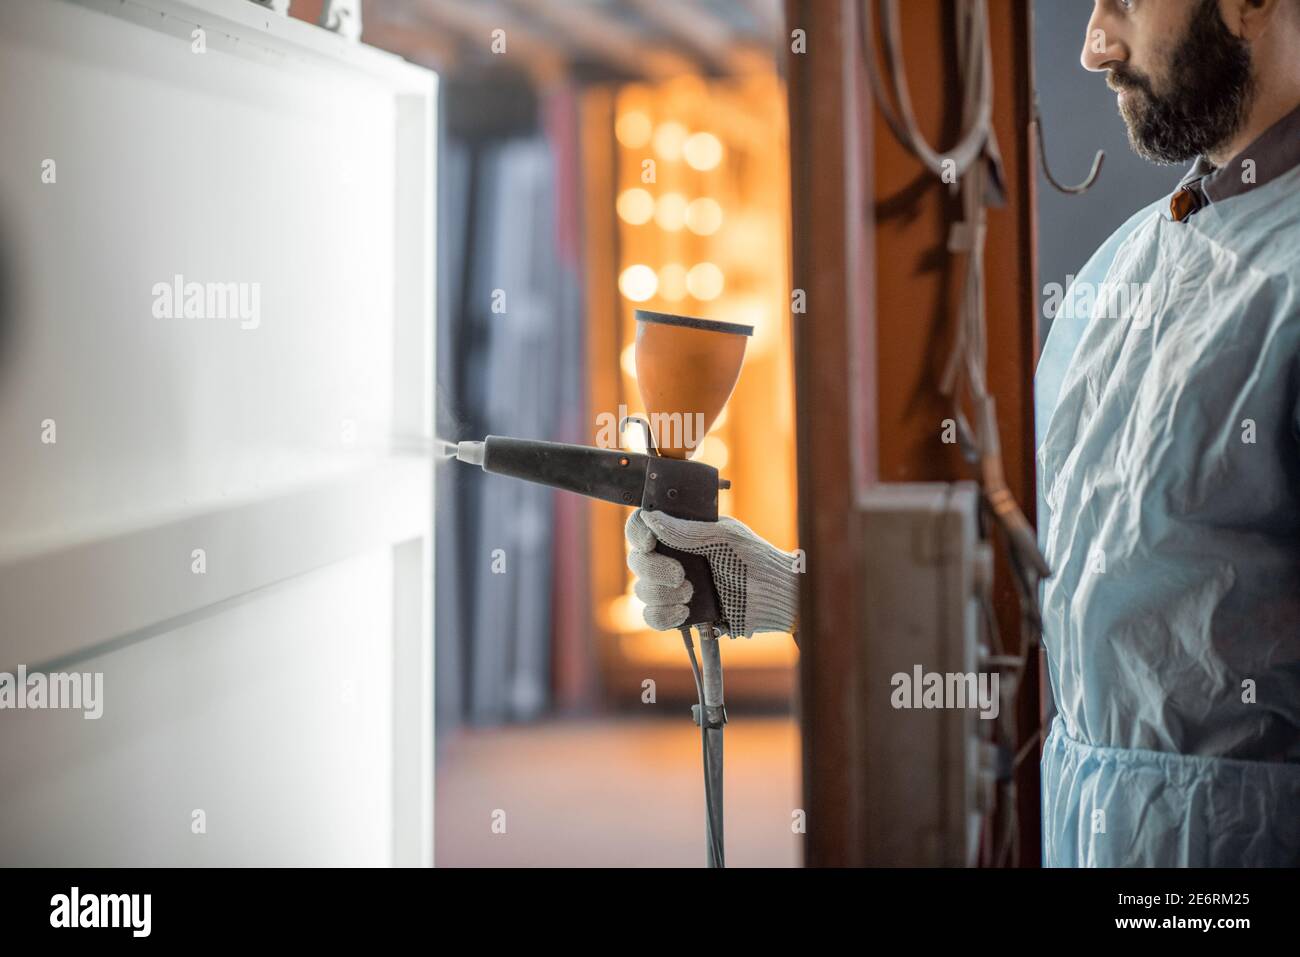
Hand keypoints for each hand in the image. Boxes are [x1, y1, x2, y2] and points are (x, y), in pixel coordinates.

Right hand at [624, 508, 799, 637]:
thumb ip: (686, 530)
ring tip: (691, 594)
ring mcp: (673, 586)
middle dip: (654, 569)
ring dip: (662, 594)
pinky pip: (652, 616)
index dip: (637, 533)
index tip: (648, 542)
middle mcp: (672, 558)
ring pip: (642, 590)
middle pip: (637, 561)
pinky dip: (663, 615)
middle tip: (681, 575)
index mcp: (680, 534)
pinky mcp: (678, 612)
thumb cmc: (753, 559)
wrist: (772, 596)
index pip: (642, 528)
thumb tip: (651, 517)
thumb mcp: (723, 537)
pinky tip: (684, 612)